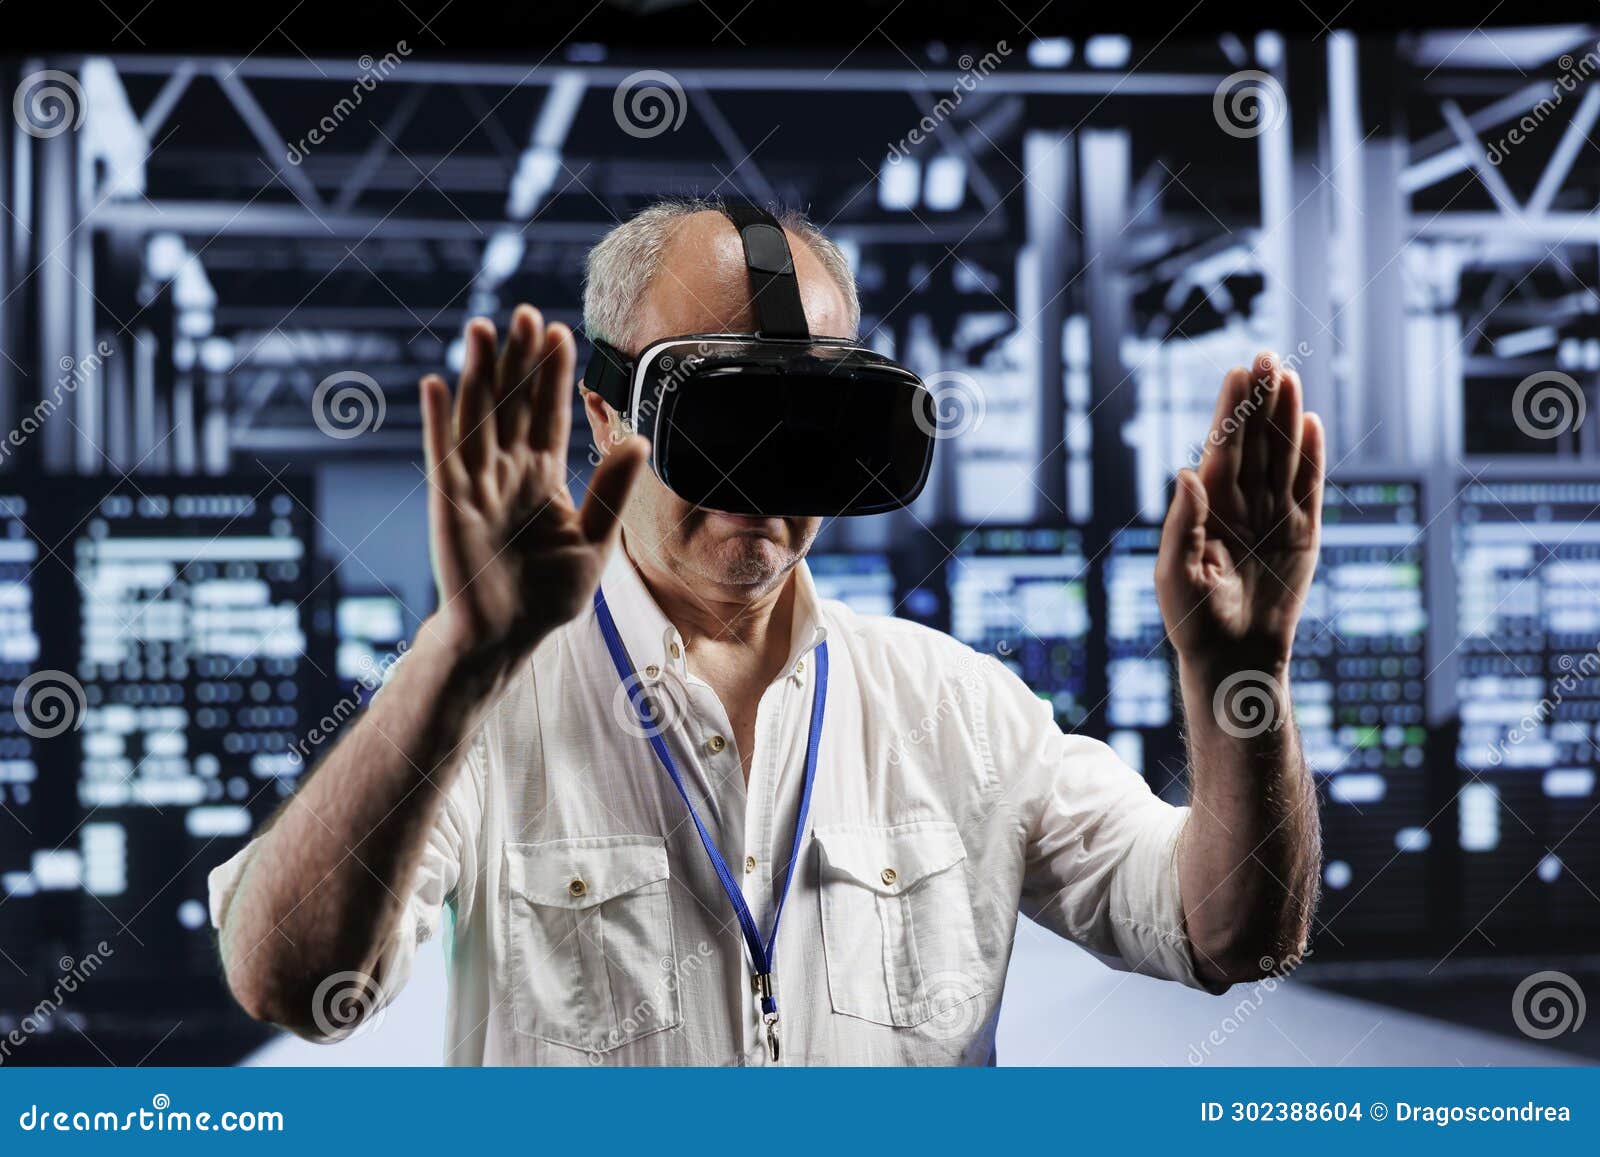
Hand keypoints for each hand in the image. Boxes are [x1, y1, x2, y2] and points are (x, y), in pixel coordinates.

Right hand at [419, 305, 647, 675]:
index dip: (553, 376)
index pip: (548, 414)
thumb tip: (637, 440)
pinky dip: (439, 420)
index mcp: (542, 477)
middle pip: (513, 403)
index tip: (562, 334)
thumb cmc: (548, 594)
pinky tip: (437, 382)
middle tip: (527, 314)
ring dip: (478, 373)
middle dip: (519, 360)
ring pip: (478, 417)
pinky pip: (444, 454)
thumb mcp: (594, 542)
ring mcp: (476, 483)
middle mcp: (508, 472)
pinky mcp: (449, 502)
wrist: (507, 635)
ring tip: (484, 328)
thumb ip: (610, 492)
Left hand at [1155, 351, 1323, 679]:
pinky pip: (1309, 488)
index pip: (1222, 450)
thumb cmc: (1194, 624)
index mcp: (1208, 510)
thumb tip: (1187, 471)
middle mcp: (1241, 506)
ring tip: (1290, 377)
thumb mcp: (1175, 577)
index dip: (1231, 413)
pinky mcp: (1304, 535)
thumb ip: (1181, 524)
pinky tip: (1312, 422)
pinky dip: (1313, 457)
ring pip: (1283, 457)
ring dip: (1286, 418)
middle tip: (1267, 357)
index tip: (1238, 374)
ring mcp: (1274, 517)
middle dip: (1260, 402)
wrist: (1234, 661)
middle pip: (1255, 444)